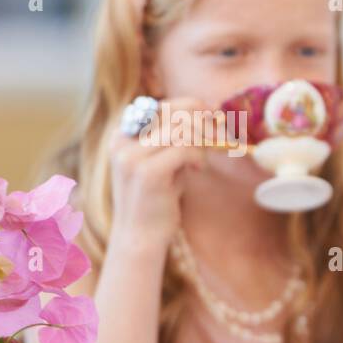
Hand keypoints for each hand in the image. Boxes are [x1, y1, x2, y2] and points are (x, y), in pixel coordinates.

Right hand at [107, 98, 206, 250]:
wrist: (140, 237)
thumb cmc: (157, 200)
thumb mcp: (164, 163)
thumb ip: (176, 140)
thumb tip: (207, 113)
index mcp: (122, 134)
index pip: (160, 105)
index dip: (191, 106)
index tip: (213, 115)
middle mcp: (122, 140)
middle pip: (172, 112)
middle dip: (203, 121)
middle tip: (220, 137)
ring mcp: (132, 156)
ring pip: (181, 129)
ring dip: (202, 142)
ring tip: (201, 161)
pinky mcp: (147, 172)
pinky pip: (183, 149)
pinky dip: (198, 156)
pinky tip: (197, 169)